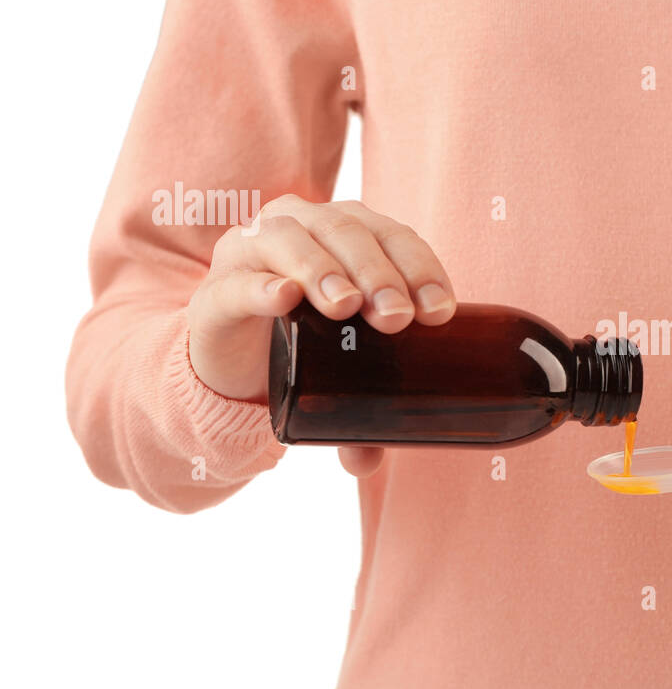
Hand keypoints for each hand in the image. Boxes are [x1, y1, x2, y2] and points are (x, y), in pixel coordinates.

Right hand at [185, 195, 455, 477]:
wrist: (227, 360)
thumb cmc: (300, 346)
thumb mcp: (340, 370)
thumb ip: (359, 408)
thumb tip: (367, 462)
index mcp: (347, 232)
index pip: (393, 236)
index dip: (419, 267)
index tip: (438, 312)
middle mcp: (302, 226)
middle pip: (347, 233)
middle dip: (377, 274)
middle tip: (396, 318)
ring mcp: (251, 251)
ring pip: (292, 242)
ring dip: (324, 272)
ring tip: (346, 306)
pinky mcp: (215, 290)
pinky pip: (237, 283)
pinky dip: (262, 288)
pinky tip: (284, 298)